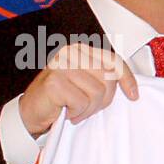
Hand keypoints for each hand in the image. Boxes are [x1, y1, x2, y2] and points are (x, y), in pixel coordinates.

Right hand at [18, 42, 137, 137]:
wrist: (30, 113)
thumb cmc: (60, 99)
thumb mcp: (86, 84)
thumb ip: (103, 78)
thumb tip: (131, 87)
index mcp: (80, 50)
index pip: (112, 60)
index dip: (127, 78)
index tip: (134, 95)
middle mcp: (71, 53)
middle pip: (108, 79)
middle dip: (103, 100)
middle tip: (87, 107)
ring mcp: (61, 65)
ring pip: (97, 92)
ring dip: (88, 108)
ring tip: (75, 109)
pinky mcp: (54, 82)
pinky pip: (82, 102)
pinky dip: (77, 113)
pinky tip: (66, 111)